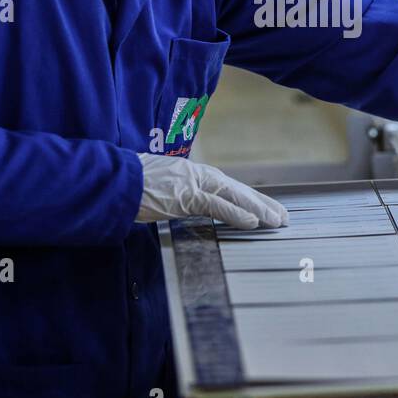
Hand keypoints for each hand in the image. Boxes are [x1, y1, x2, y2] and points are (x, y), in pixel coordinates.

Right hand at [136, 153, 288, 229]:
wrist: (113, 180)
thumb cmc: (131, 185)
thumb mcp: (160, 187)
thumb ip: (178, 195)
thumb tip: (184, 205)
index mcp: (192, 174)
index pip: (228, 188)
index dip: (249, 199)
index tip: (266, 209)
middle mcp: (198, 175)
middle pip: (238, 190)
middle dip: (263, 204)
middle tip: (283, 217)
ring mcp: (193, 184)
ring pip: (235, 196)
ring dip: (259, 210)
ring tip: (277, 221)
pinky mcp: (186, 196)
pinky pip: (217, 206)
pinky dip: (237, 214)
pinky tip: (254, 223)